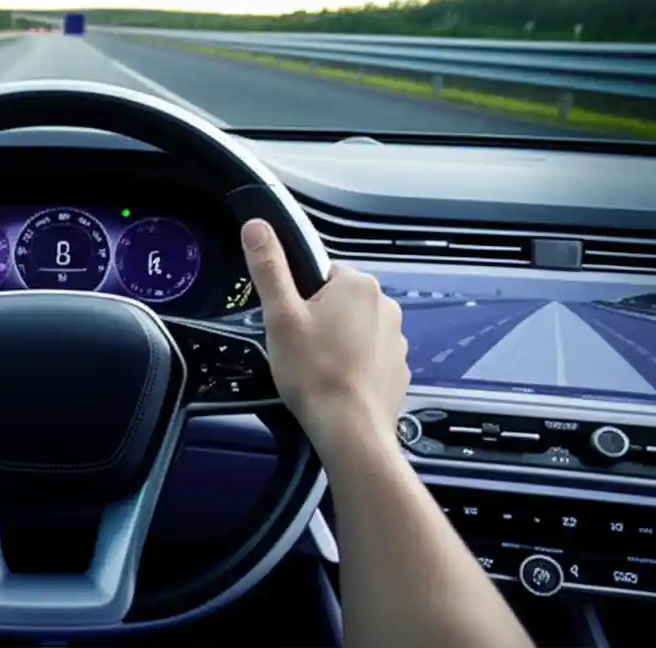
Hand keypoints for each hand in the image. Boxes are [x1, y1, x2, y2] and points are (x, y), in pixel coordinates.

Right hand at [240, 219, 408, 455]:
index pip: (323, 275)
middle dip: (319, 321)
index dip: (300, 298)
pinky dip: (354, 367)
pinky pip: (370, 357)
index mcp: (359, 284)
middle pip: (340, 302)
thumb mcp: (281, 316)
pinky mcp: (399, 369)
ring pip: (355, 330)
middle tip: (299, 349)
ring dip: (338, 343)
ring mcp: (398, 339)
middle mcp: (386, 305)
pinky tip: (337, 386)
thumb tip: (256, 225)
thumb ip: (269, 267)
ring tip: (317, 371)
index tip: (292, 325)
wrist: (350, 430)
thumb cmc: (313, 372)